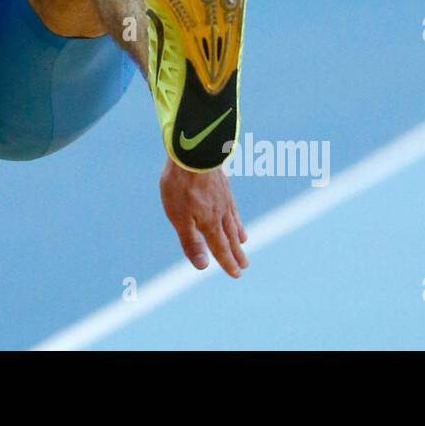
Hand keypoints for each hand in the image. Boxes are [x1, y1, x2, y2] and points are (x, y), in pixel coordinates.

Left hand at [160, 158, 248, 276]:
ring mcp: (223, 196)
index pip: (220, 248)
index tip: (236, 274)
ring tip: (243, 241)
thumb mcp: (179, 217)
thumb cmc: (182, 185)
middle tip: (245, 264)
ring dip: (237, 233)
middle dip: (236, 252)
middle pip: (229, 236)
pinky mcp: (222, 183)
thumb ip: (191, 242)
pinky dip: (235, 213)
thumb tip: (204, 266)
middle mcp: (220, 212)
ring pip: (232, 220)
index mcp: (209, 223)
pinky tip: (232, 210)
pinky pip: (231, 204)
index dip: (227, 262)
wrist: (193, 151)